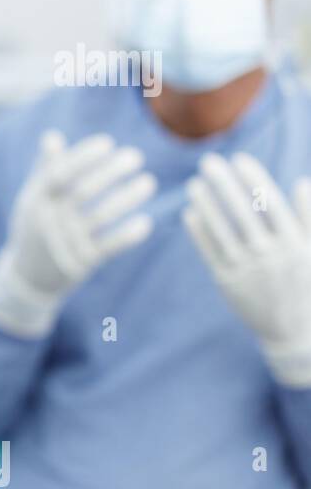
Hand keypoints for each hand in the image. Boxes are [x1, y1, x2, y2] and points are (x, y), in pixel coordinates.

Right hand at [0, 131, 155, 337]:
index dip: (83, 156)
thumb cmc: (34, 228)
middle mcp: (49, 221)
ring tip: (148, 182)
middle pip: (83, 192)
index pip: (60, 173)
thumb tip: (52, 136)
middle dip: (111, 172)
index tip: (107, 143)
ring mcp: (65, 243)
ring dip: (128, 198)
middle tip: (135, 156)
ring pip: (101, 216)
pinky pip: (110, 246)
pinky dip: (128, 234)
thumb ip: (44, 170)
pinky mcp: (81, 263)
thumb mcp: (31, 200)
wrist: (28, 277)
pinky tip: (145, 222)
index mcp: (35, 200)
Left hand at [183, 152, 310, 387]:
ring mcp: (247, 270)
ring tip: (193, 184)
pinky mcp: (228, 283)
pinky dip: (199, 232)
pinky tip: (190, 213)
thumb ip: (309, 218)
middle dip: (223, 184)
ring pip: (221, 230)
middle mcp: (270, 255)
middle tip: (207, 162)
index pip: (270, 202)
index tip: (238, 159)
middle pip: (242, 211)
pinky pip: (210, 252)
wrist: (294, 329)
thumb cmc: (307, 283)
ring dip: (205, 204)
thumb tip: (302, 183)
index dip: (253, 179)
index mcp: (295, 243)